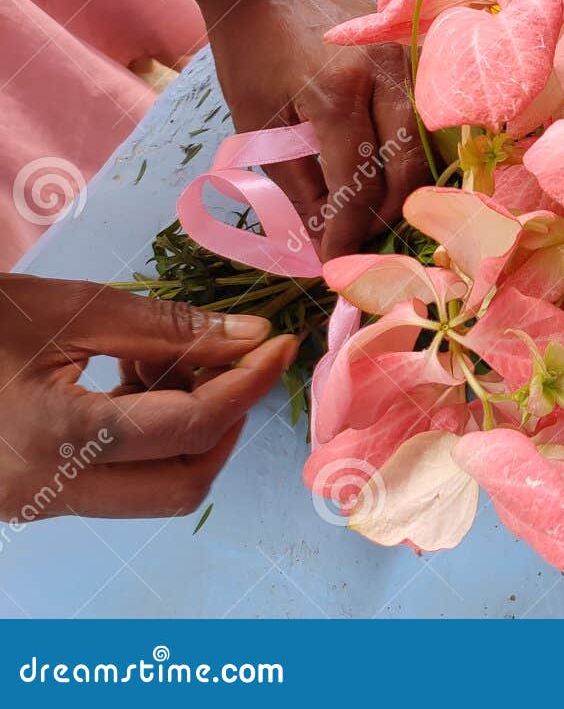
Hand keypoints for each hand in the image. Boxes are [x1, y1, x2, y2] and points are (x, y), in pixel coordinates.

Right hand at [0, 275, 297, 519]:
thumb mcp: (66, 309)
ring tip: (161, 355)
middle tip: (227, 357)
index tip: (281, 343)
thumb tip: (251, 336)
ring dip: (187, 426)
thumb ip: (167, 327)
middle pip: (184, 483)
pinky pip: (118, 479)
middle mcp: (46, 492)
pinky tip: (130, 373)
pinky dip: (148, 433)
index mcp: (54, 439)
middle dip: (225, 422)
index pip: (192, 427)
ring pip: (154, 488)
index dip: (250, 384)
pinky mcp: (31, 499)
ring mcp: (35, 505)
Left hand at [160, 0, 428, 259]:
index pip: (357, 183)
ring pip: (424, 148)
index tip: (334, 266)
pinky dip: (409, 156)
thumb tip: (324, 242)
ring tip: (374, 217)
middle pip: (407, 170)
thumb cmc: (250, 45)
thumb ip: (296, 183)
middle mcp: (386, 75)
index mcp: (336, 92)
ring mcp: (410, 63)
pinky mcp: (417, 57)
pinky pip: (424, 121)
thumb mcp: (256, 119)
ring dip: (403, 190)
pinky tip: (388, 177)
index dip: (347, 233)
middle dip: (385, 218)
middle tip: (360, 245)